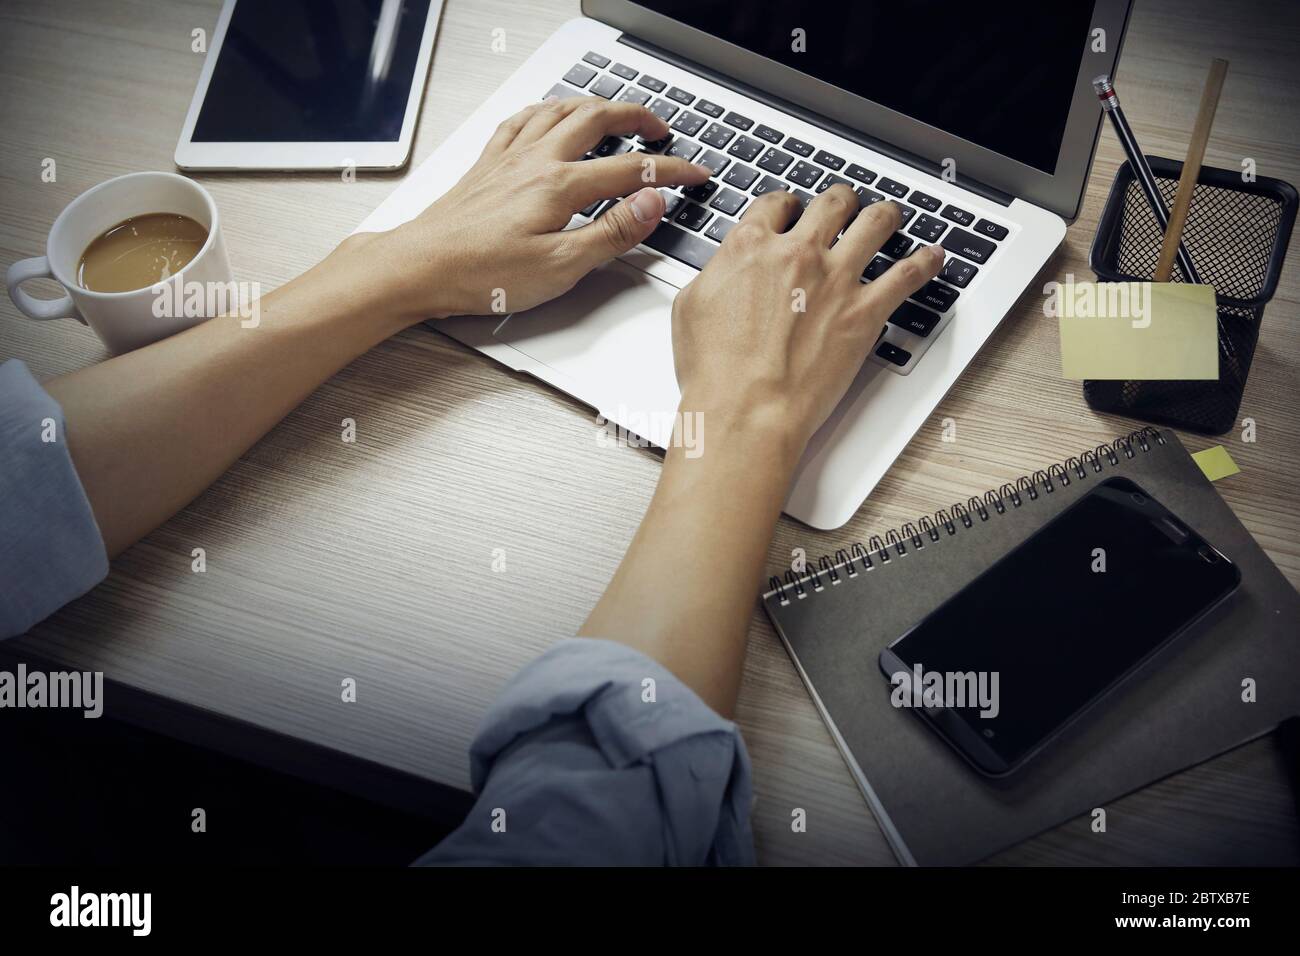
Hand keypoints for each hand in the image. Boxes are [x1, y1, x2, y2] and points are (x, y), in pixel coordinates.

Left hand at [353, 97, 710, 323]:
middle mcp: (536, 161)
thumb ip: (612, 233)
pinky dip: (546, 110)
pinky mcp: (488, 165)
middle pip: (597, 119)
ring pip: (560, 110)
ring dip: (594, 105)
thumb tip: (653, 204)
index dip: (672, 171)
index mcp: (560, 186)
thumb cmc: (482, 274)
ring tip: (614, 113)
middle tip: (661, 127)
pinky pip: (521, 120)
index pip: (633, 169)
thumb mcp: (561, 267)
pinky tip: (548, 115)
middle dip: (636, 117)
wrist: (421, 267)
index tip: (696, 174)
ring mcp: (510, 158)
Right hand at [671, 187, 943, 457]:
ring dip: (884, 215)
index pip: (775, 204)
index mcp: (750, 248)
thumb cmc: (715, 372)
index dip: (787, 204)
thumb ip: (715, 275)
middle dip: (839, 202)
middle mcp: (796, 253)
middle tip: (843, 208)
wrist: (745, 410)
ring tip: (888, 217)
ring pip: (874, 223)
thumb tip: (724, 269)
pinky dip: (925, 262)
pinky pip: (907, 274)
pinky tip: (933, 257)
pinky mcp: (864, 312)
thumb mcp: (691, 308)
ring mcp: (836, 279)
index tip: (792, 212)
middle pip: (830, 204)